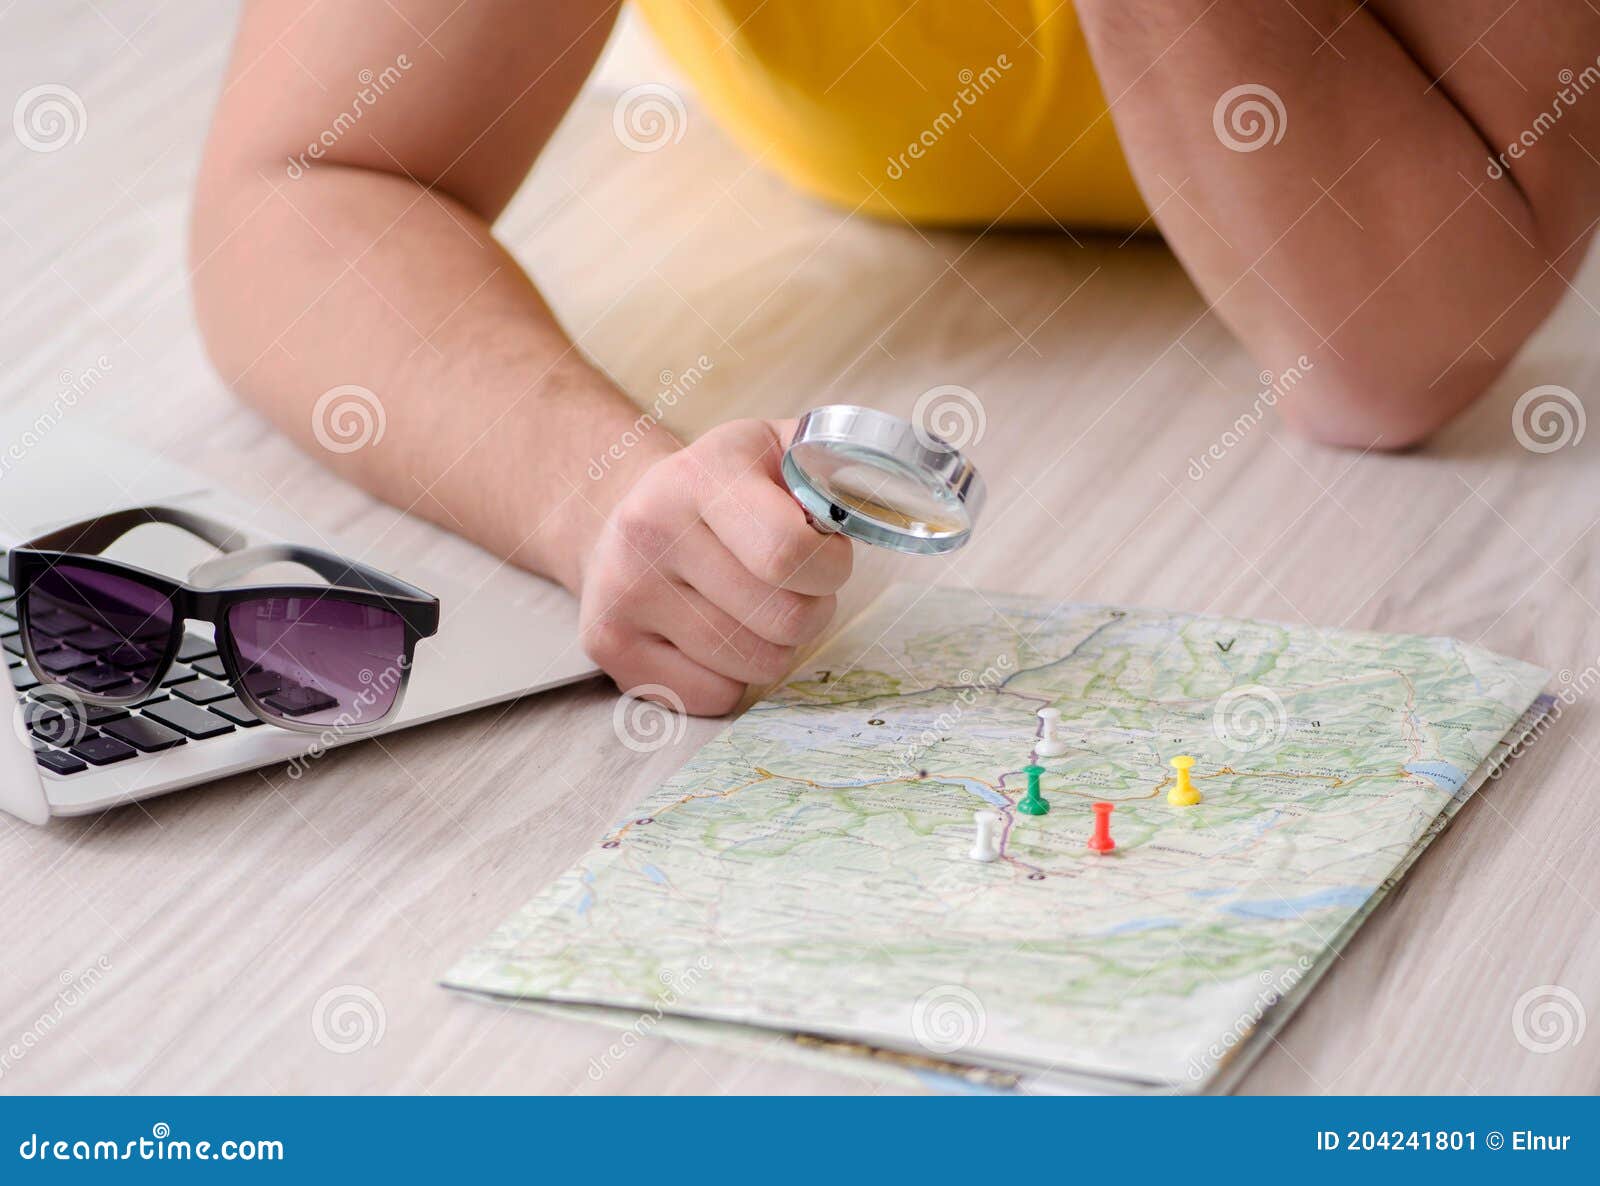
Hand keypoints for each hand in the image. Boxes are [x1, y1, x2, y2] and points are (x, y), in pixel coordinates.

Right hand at [578, 419, 852, 714]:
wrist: (622, 509)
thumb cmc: (724, 486)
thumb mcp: (775, 448)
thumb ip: (834, 464)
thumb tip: (903, 498)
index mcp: (699, 476)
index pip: (790, 555)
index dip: (829, 568)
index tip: (825, 556)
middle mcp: (648, 531)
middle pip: (781, 621)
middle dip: (810, 610)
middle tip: (793, 587)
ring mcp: (622, 592)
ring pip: (753, 666)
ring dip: (774, 646)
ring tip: (753, 606)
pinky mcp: (609, 645)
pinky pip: (713, 697)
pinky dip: (732, 678)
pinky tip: (715, 633)